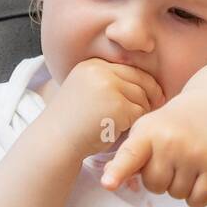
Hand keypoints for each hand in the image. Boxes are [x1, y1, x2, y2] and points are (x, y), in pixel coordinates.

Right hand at [45, 58, 165, 161]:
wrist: (55, 142)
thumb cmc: (73, 124)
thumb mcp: (87, 93)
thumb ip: (109, 84)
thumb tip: (150, 85)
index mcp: (93, 65)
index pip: (130, 69)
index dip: (144, 84)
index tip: (152, 98)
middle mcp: (101, 71)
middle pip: (140, 80)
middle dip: (149, 97)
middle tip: (149, 113)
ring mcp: (109, 87)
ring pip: (142, 98)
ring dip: (140, 114)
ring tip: (126, 125)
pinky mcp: (117, 106)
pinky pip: (139, 114)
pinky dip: (134, 125)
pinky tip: (120, 132)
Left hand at [100, 92, 206, 206]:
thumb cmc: (168, 128)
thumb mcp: (144, 133)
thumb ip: (127, 157)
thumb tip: (108, 179)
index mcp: (147, 133)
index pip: (130, 156)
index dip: (118, 172)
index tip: (108, 184)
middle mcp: (171, 141)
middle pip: (155, 185)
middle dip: (161, 179)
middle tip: (170, 159)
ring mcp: (195, 153)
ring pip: (176, 194)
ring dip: (179, 185)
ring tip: (185, 163)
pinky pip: (198, 200)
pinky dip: (197, 196)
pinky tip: (198, 176)